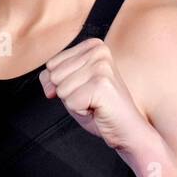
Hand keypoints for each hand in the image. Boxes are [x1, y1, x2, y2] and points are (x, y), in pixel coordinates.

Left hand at [39, 38, 150, 152]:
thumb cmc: (99, 108)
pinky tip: (98, 109)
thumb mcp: (70, 87)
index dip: (62, 84)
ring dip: (74, 102)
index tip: (85, 88)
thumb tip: (49, 86)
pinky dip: (80, 111)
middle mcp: (99, 51)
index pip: (51, 64)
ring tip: (95, 102)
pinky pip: (70, 102)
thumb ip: (52, 77)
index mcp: (93, 46)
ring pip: (61, 89)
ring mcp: (101, 67)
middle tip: (91, 98)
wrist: (126, 129)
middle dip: (68, 93)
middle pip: (54, 75)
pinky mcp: (102, 85)